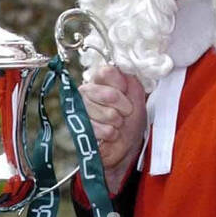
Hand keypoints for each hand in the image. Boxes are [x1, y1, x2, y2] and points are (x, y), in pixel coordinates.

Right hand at [80, 65, 147, 194]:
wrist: (126, 146)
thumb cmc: (130, 120)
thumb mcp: (137, 95)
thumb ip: (130, 79)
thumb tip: (120, 70)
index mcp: (100, 80)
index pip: (106, 73)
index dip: (121, 86)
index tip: (127, 94)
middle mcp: (86, 92)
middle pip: (108, 94)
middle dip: (123, 107)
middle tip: (125, 114)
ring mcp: (81, 110)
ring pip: (106, 113)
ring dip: (117, 122)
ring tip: (116, 125)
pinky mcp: (79, 129)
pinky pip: (100, 129)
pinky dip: (111, 134)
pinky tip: (110, 135)